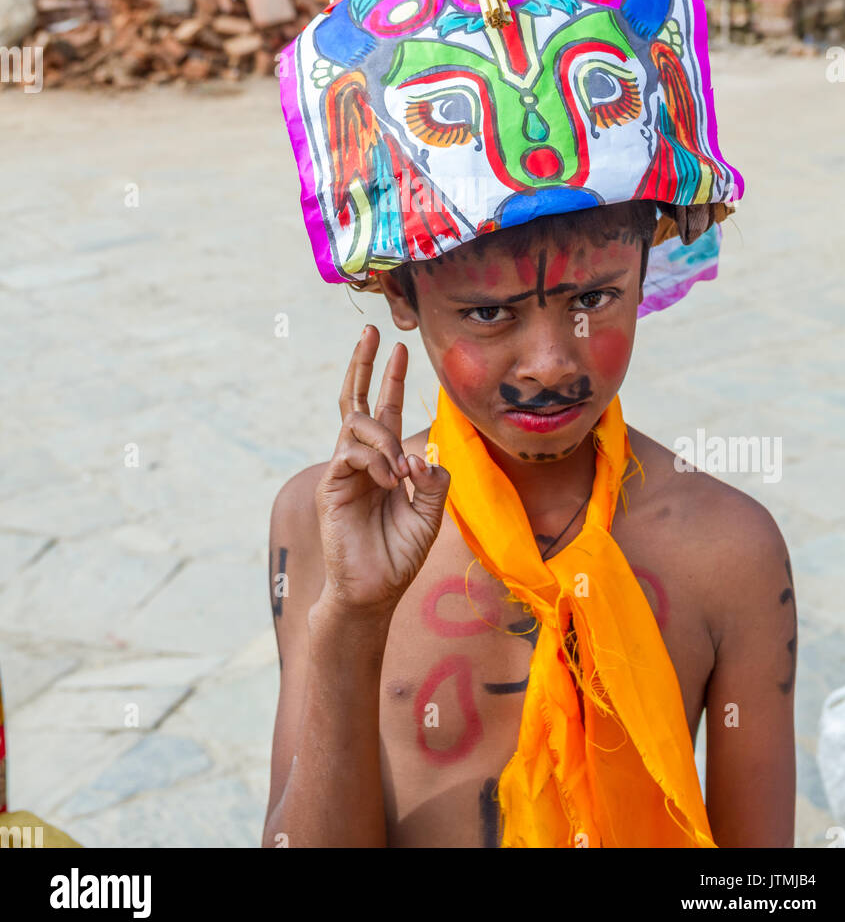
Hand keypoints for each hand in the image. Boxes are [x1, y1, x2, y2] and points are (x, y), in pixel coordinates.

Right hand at [314, 325, 449, 617]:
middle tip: (371, 330)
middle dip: (365, 364)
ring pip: (357, 423)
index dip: (392, 377)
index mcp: (385, 460)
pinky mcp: (332, 485)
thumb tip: (421, 457)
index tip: (399, 346)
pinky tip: (391, 483)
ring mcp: (344, 470)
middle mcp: (362, 458)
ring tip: (400, 473)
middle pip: (357, 399)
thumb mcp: (430, 513)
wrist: (373, 591)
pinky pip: (351, 453)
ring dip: (385, 437)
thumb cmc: (399, 554)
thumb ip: (434, 481)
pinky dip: (376, 460)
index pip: (386, 409)